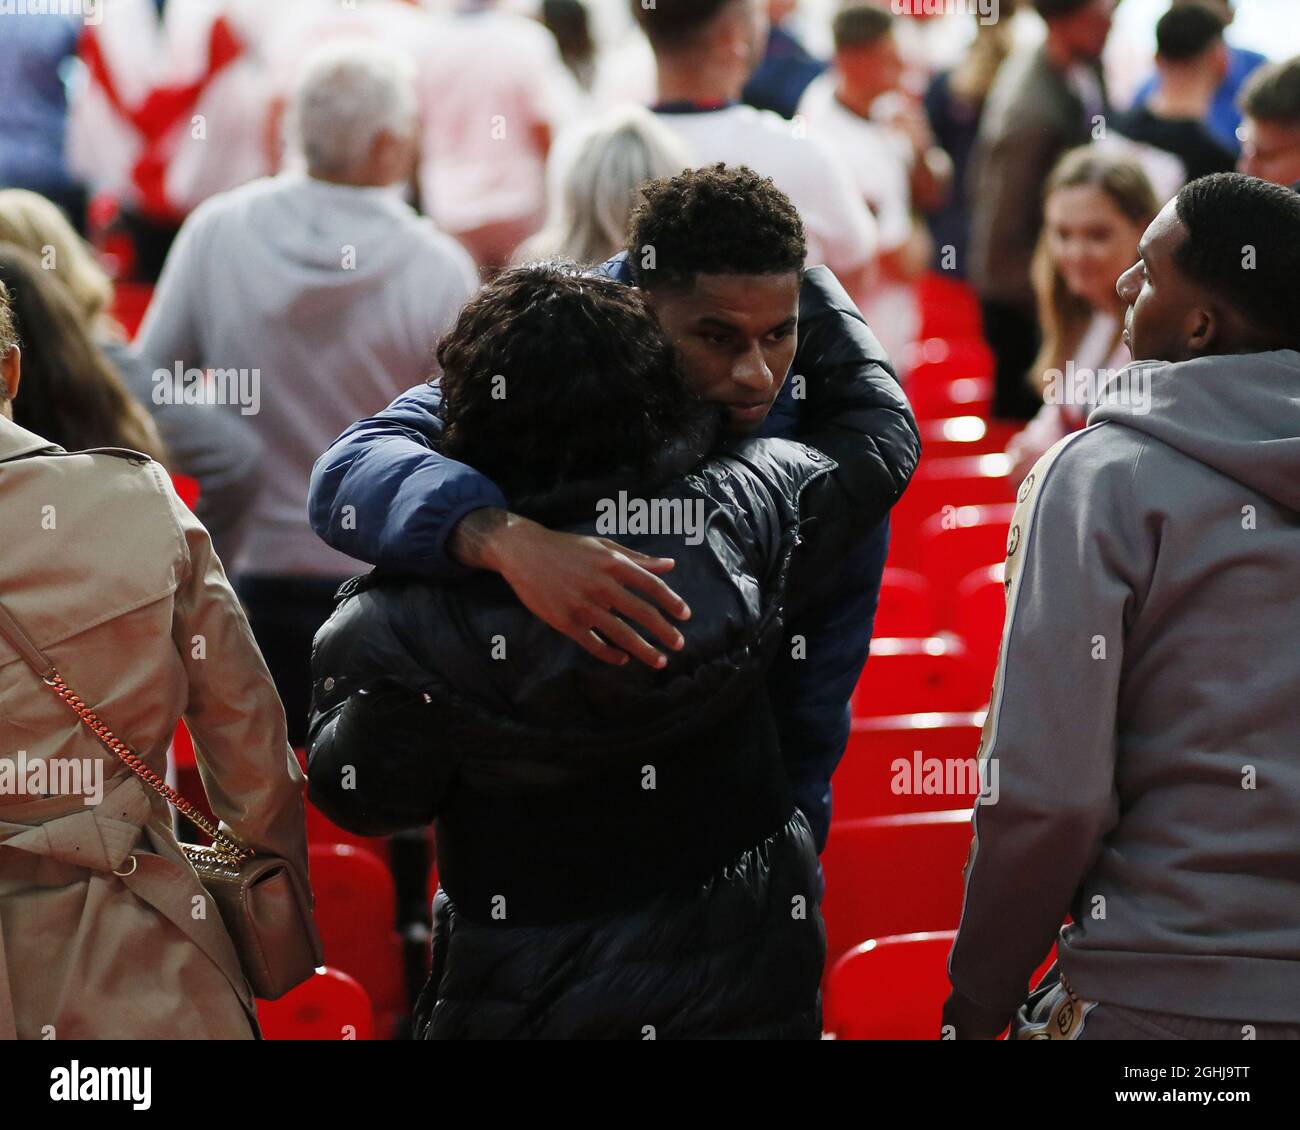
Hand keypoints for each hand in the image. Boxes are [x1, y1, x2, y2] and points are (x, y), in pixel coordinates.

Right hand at [452, 510, 690, 667]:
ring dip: (644, 650)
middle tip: (679, 644)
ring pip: (621, 634)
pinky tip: (623, 659)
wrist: (523, 552)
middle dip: (664, 631)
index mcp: (613, 563)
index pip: (651, 585)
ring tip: (660, 661)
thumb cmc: (567, 548)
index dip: (671, 601)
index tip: (685, 616)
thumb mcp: (603, 546)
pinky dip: (611, 655)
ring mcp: (583, 605)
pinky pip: (594, 644)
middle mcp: (601, 585)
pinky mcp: (566, 622)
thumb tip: (669, 564)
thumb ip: (637, 559)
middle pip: (641, 612)